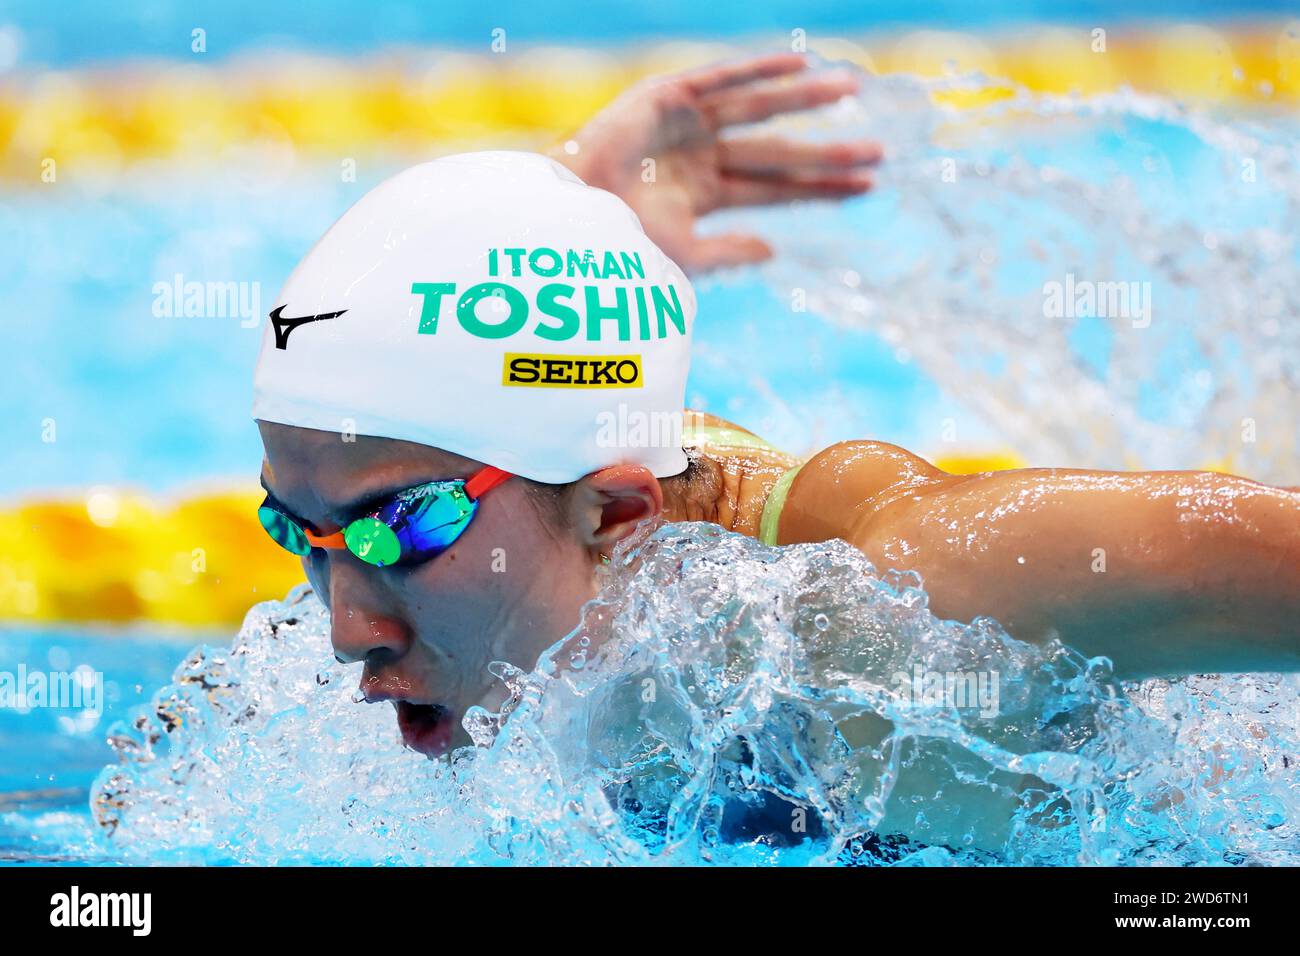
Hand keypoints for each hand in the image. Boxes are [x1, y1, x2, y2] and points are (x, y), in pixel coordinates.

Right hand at [549, 53, 880, 271]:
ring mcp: (687, 125)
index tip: (865, 186)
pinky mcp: (666, 96)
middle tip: (879, 152)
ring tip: (850, 91)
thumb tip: (775, 250)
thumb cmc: (614, 243)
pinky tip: (798, 64)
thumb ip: (729, 250)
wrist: (570, 217)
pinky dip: (756, 68)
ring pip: (759, 112)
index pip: (776, 190)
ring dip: (804, 100)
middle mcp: (702, 157)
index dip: (820, 187)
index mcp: (704, 195)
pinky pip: (720, 78)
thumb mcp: (683, 255)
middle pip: (778, 153)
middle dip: (827, 152)